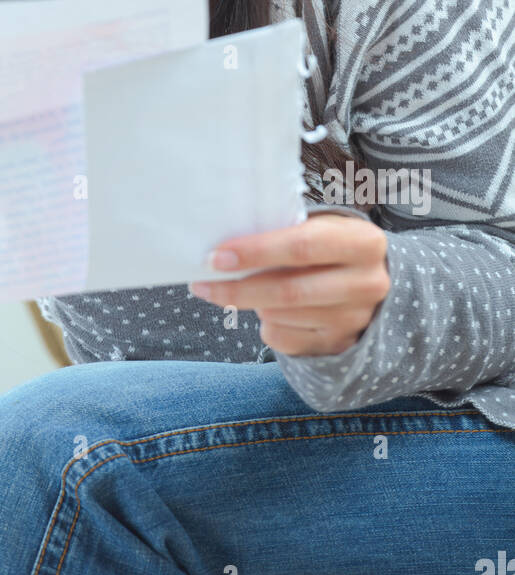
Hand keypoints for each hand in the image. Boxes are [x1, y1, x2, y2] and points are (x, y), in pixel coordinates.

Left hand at [189, 212, 389, 355]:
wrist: (373, 284)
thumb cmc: (331, 247)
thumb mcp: (323, 227)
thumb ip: (287, 232)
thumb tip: (227, 246)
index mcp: (363, 243)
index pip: (301, 247)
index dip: (256, 252)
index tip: (216, 257)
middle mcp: (367, 283)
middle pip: (289, 290)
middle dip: (238, 288)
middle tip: (201, 283)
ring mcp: (356, 320)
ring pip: (283, 316)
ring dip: (251, 304)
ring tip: (237, 289)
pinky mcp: (341, 346)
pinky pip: (287, 340)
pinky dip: (266, 325)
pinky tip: (266, 310)